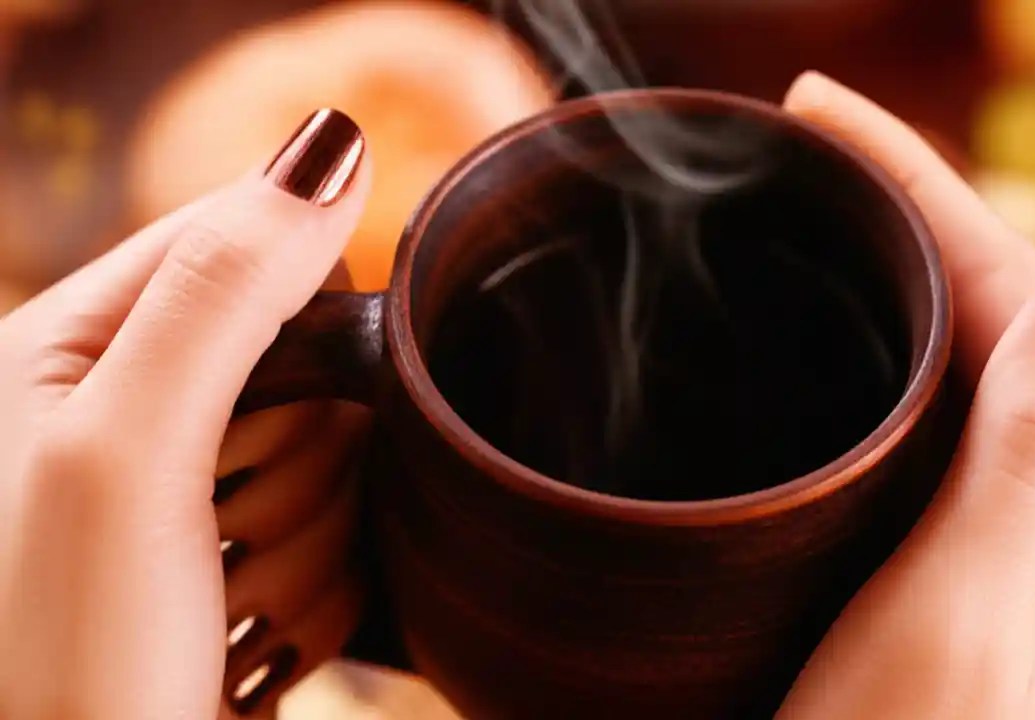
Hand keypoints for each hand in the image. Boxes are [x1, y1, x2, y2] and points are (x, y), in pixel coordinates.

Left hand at [0, 109, 371, 718]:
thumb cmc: (66, 659)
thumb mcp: (129, 451)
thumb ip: (223, 289)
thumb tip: (330, 146)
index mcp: (66, 346)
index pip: (238, 242)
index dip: (288, 318)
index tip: (248, 425)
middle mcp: (130, 404)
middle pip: (305, 357)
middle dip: (294, 461)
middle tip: (220, 533)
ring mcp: (195, 483)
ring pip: (340, 449)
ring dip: (307, 538)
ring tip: (227, 600)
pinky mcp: (247, 547)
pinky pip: (345, 522)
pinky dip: (318, 583)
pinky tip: (253, 629)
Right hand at [778, 74, 1034, 718]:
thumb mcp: (959, 616)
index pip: (1012, 294)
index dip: (915, 185)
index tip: (810, 109)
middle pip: (991, 320)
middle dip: (905, 218)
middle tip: (798, 154)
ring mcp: (1007, 559)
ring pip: (960, 378)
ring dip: (892, 288)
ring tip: (809, 225)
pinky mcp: (950, 591)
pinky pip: (927, 440)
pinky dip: (876, 372)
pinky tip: (830, 365)